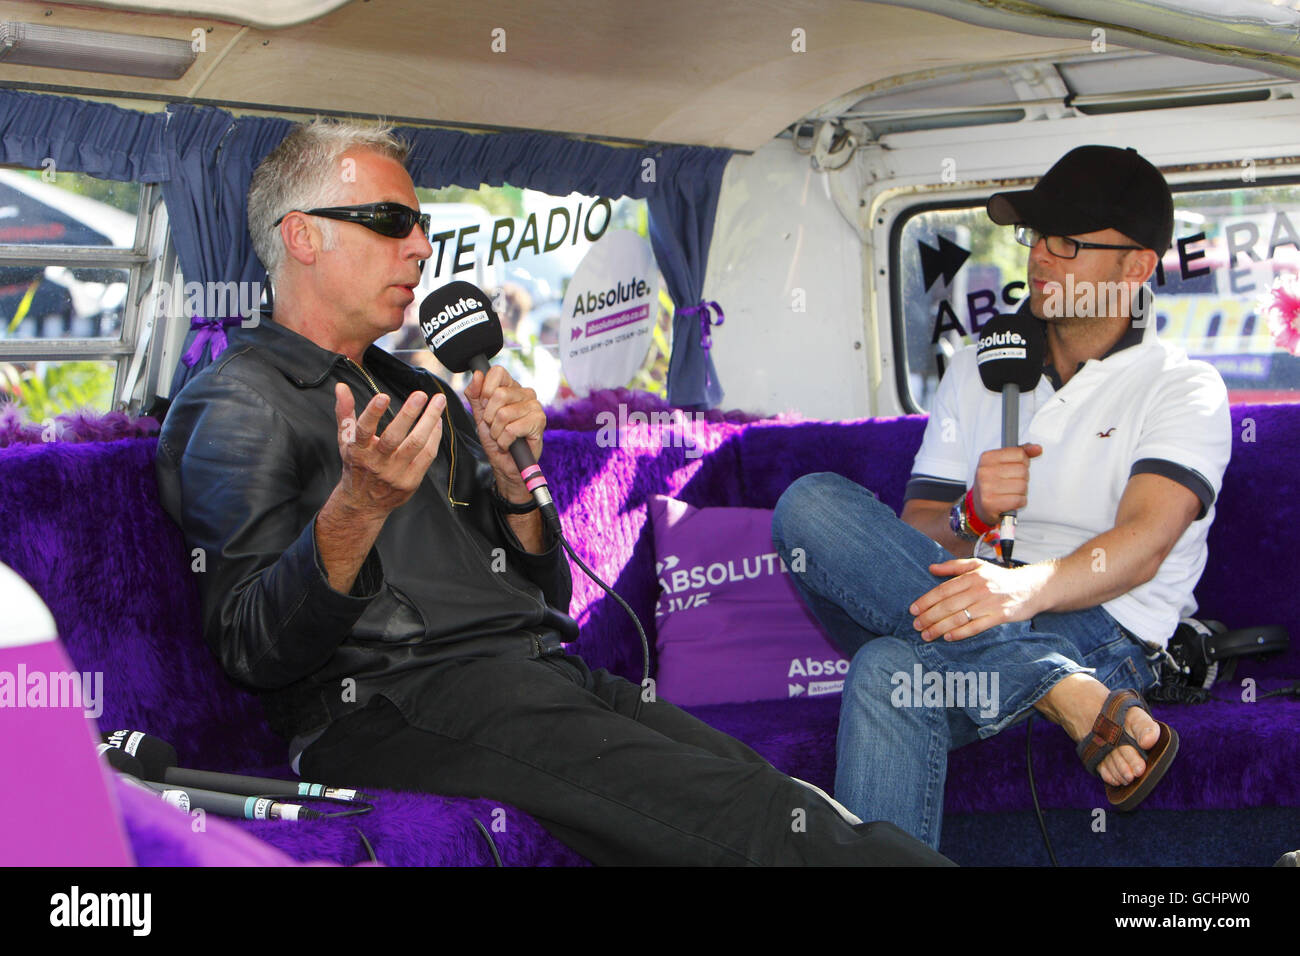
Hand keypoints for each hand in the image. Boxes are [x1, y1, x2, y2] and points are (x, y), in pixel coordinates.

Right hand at [333, 382, 444, 518]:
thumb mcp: (345, 440)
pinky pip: (427, 456)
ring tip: (439, 402)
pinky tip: (438, 422)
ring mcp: (394, 473)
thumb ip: (344, 412)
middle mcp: (376, 463)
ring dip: (429, 421)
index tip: (383, 396)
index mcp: (358, 450)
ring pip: (415, 445)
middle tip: (421, 394)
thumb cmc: (356, 465)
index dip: (372, 413)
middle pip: (394, 437)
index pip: (363, 430)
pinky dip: (434, 437)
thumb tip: (341, 386)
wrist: (363, 504)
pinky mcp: (410, 482)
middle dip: (408, 414)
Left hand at [464, 366, 544, 501]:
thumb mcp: (479, 415)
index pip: (497, 372)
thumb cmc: (495, 439)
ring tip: (502, 436)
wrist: (505, 463)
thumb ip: (475, 394)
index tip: (484, 405)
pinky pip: (511, 429)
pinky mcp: (539, 421)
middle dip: (489, 416)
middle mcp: (526, 393)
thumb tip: (477, 374)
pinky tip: (509, 443)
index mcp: (512, 387)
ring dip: (496, 431)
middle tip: (494, 426)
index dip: (485, 390)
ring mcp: (535, 406)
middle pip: (498, 394)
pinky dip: (504, 441)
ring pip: (503, 414)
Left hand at [909, 558, 1047, 641]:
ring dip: (940, 627)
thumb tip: (931, 568)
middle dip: (929, 617)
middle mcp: (979, 589)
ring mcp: (990, 603)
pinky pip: (976, 626)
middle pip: (948, 605)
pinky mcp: (1000, 616)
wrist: (1032, 587)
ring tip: (926, 635)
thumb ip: (953, 566)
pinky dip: (961, 633)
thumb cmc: (1000, 577)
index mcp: (972, 576)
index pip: (943, 589)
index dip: (926, 600)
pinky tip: (948, 638)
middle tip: (916, 625)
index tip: (913, 610)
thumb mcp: (978, 566)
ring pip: (959, 617)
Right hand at [971, 443, 1041, 526]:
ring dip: (1021, 491)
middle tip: (1012, 482)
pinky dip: (1020, 502)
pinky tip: (1011, 501)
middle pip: (1022, 471)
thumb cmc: (993, 482)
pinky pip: (1019, 500)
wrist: (979, 504)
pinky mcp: (990, 503)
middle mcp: (985, 471)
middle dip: (1023, 478)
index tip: (1016, 468)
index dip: (1023, 462)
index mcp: (987, 458)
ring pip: (1022, 486)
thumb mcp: (1003, 463)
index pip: (1019, 454)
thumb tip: (1037, 448)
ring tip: (1011, 492)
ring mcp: (986, 487)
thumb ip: (1021, 453)